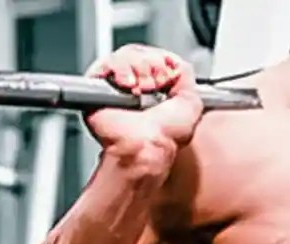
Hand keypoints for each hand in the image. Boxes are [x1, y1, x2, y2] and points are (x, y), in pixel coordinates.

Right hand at [84, 45, 204, 157]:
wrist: (148, 144)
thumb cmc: (167, 134)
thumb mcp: (191, 101)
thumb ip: (185, 75)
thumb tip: (176, 62)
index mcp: (155, 90)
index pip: (155, 56)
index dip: (162, 62)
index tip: (167, 77)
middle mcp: (134, 86)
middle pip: (140, 52)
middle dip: (152, 65)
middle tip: (155, 85)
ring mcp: (116, 85)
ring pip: (126, 54)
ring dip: (139, 68)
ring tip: (142, 88)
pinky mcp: (98, 85)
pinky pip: (108, 61)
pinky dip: (121, 69)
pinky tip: (128, 86)